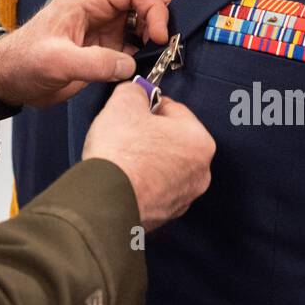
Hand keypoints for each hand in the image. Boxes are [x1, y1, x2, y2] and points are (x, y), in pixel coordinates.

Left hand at [0, 0, 173, 108]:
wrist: (8, 78)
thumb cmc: (24, 62)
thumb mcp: (56, 62)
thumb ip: (94, 63)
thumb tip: (129, 65)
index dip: (155, 7)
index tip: (159, 36)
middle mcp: (98, 6)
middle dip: (162, 14)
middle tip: (167, 42)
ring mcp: (103, 24)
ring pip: (143, 16)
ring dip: (157, 31)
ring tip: (162, 54)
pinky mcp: (105, 44)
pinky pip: (135, 38)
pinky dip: (148, 48)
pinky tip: (150, 62)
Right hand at [82, 81, 214, 230]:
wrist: (105, 200)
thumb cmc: (120, 156)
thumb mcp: (124, 102)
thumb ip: (135, 90)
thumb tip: (135, 92)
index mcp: (199, 141)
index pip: (174, 109)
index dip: (149, 105)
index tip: (135, 108)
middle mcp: (200, 172)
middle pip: (172, 139)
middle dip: (149, 133)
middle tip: (126, 131)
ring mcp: (183, 197)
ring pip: (164, 165)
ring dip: (146, 158)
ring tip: (122, 156)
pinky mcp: (165, 214)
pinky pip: (154, 188)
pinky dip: (141, 181)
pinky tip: (124, 176)